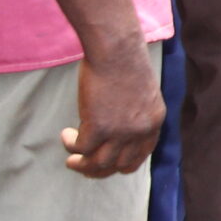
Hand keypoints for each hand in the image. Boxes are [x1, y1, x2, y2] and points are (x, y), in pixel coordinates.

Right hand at [63, 39, 164, 178]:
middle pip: (121, 165)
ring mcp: (121, 131)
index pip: (142, 154)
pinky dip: (71, 145)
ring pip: (99, 163)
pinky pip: (81, 148)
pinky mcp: (99, 126)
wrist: (117, 50)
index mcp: (154, 121)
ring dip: (82, 164)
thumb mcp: (142, 93)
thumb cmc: (125, 64)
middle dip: (100, 169)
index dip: (123, 162)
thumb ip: (135, 113)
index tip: (107, 161)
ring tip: (71, 159)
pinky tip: (66, 135)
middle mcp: (141, 130)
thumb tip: (116, 126)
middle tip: (83, 164)